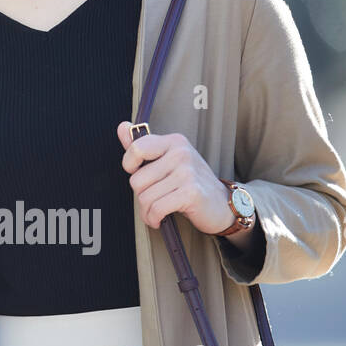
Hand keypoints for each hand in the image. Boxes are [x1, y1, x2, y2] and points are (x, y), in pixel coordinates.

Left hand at [116, 121, 240, 235]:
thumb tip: (122, 126)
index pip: (137, 148)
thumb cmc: (190, 182)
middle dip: (140, 196)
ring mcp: (187, 172)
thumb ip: (143, 146)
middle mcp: (181, 153)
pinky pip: (157, 208)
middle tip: (153, 199)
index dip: (129, 165)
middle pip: (137, 179)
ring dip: (146, 211)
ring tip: (155, 212)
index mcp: (174, 141)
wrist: (222, 204)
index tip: (136, 174)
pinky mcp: (191, 193)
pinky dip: (154, 218)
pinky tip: (159, 220)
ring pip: (145, 197)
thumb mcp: (168, 160)